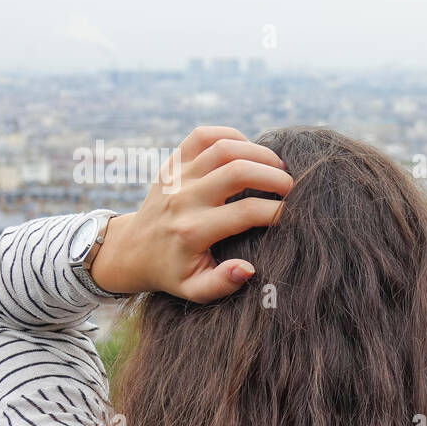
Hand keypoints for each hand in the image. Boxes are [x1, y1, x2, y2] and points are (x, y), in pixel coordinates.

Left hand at [91, 126, 291, 302]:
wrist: (133, 250)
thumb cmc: (173, 272)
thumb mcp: (194, 290)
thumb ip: (222, 284)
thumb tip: (248, 268)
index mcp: (193, 231)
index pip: (246, 212)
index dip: (277, 210)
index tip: (292, 214)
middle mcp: (184, 199)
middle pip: (238, 172)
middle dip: (274, 176)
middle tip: (291, 186)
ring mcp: (177, 177)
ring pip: (224, 148)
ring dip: (258, 152)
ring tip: (276, 166)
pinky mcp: (173, 162)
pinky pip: (203, 135)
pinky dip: (231, 135)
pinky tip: (247, 151)